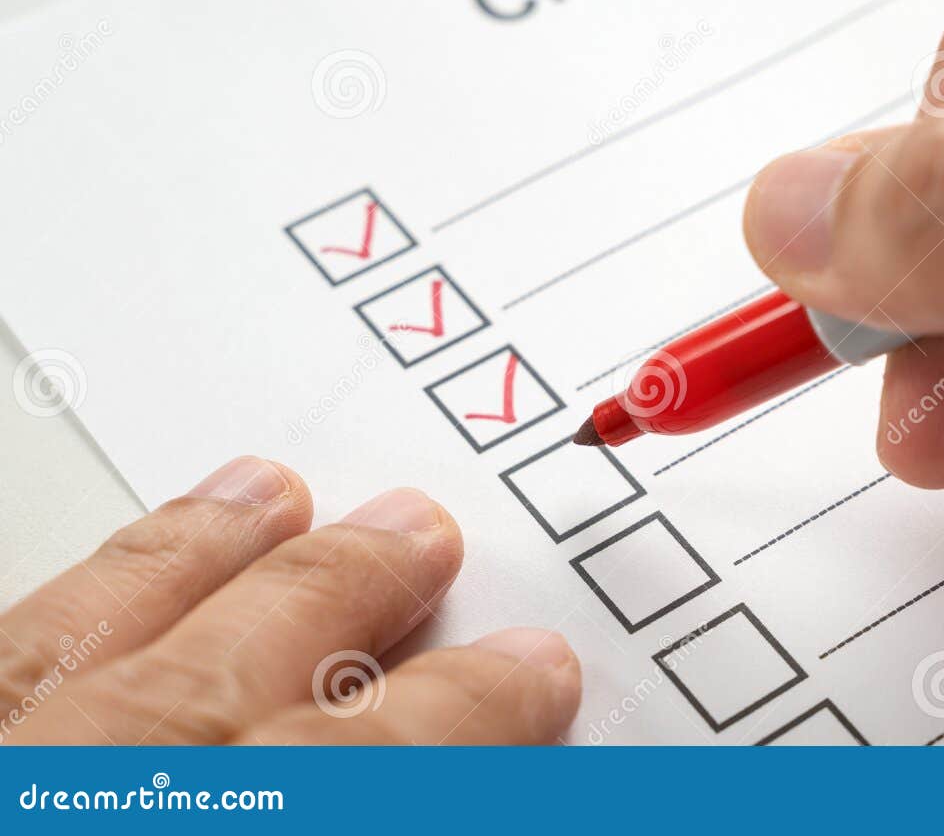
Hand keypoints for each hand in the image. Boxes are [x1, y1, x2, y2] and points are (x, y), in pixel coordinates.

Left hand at [0, 457, 578, 743]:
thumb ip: (400, 792)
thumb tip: (477, 761)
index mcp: (282, 809)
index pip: (404, 752)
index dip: (482, 709)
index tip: (535, 675)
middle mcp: (142, 780)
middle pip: (278, 657)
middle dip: (359, 590)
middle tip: (420, 538)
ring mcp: (29, 757)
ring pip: (128, 632)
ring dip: (210, 558)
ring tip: (270, 495)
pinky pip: (11, 649)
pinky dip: (82, 595)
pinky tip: (118, 560)